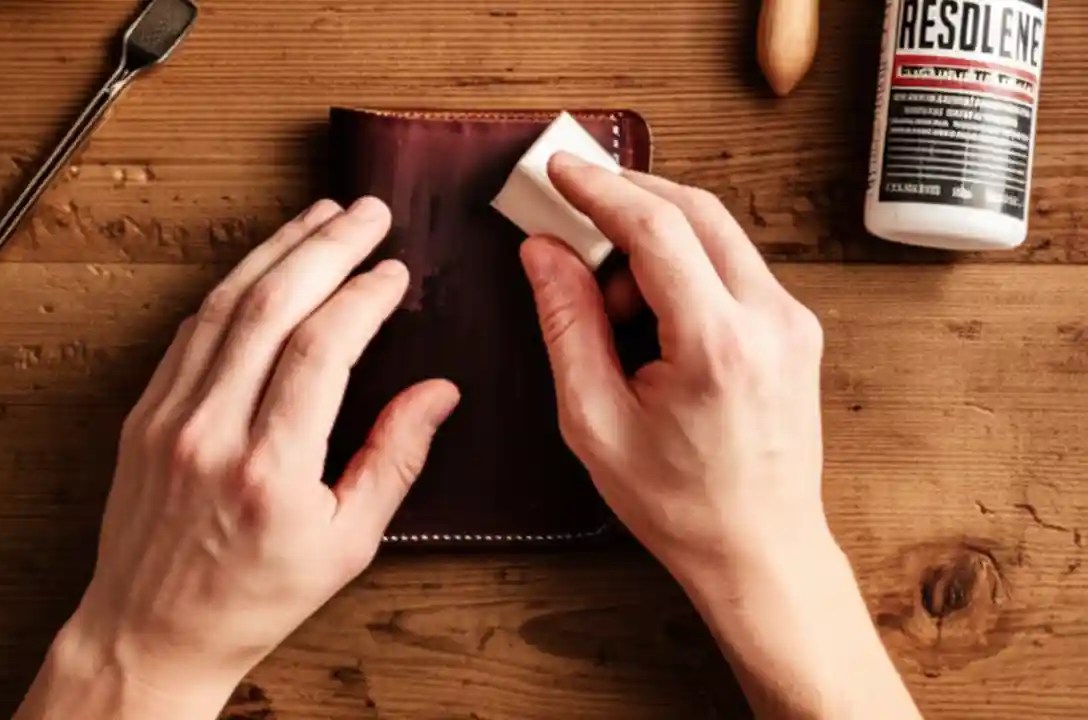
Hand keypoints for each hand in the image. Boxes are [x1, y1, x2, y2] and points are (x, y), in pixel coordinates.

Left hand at [17, 198, 458, 718]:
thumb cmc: (254, 598)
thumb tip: (437, 394)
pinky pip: (191, 329)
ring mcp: (169, 417)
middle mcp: (212, 432)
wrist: (153, 630)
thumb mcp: (347, 545)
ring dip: (277, 250)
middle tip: (366, 212)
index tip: (394, 270)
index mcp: (270, 470)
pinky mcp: (145, 413)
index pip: (323, 349)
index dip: (363, 294)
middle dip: (327, 246)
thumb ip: (394, 461)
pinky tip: (263, 264)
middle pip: (273, 306)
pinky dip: (232, 285)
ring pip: (225, 305)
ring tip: (320, 217)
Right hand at [520, 154, 919, 718]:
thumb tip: (544, 252)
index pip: (655, 229)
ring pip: (716, 234)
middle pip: (695, 211)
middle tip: (574, 210)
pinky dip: (683, 269)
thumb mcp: (595, 421)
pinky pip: (732, 267)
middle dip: (627, 200)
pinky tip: (650, 319)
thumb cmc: (678, 502)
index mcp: (716, 343)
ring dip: (654, 243)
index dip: (599, 189)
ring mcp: (791, 321)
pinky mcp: (795, 328)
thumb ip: (567, 325)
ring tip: (612, 310)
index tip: (560, 169)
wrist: (759, 549)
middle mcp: (768, 319)